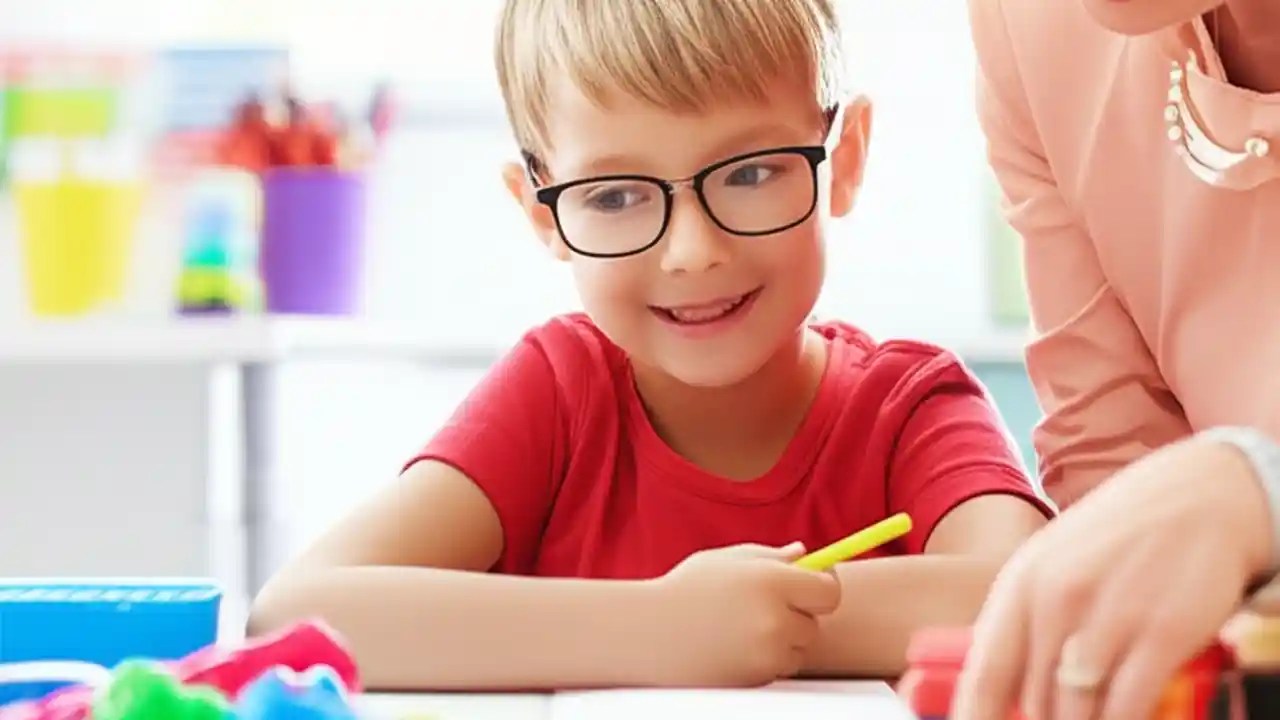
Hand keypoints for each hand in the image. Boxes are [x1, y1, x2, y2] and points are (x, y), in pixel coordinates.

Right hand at [646, 542, 840, 685]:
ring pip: (799, 647)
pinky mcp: (757, 678)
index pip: (830, 591)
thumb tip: (804, 554)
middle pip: (816, 622)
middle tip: (765, 605)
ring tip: (744, 626)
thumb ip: (771, 556)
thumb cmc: (686, 590)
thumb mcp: (727, 560)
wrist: (649, 634)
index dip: (823, 586)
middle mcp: (775, 619)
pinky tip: (736, 645)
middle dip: (798, 613)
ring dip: (784, 639)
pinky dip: (767, 658)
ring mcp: (767, 653)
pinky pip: (779, 666)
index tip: (814, 584)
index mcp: (771, 581)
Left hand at [953, 437, 1274, 719]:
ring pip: (1078, 713)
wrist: (1199, 493)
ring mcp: (1109, 616)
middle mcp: (1056, 601)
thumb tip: (1001, 690)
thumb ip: (1026, 628)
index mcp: (1019, 587)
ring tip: (1095, 715)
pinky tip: (1127, 717)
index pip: (984, 676)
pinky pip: (1128, 706)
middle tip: (1060, 716)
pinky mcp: (1164, 631)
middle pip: (1034, 703)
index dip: (976, 717)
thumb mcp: (1054, 569)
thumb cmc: (1120, 538)